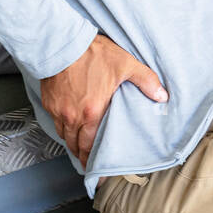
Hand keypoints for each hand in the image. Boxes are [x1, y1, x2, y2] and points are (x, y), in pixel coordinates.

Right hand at [40, 33, 167, 167]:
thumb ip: (146, 81)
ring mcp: (59, 110)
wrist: (61, 42)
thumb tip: (162, 96)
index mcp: (92, 113)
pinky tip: (67, 128)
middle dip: (82, 156)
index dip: (93, 160)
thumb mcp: (125, 64)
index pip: (91, 145)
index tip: (97, 170)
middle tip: (88, 164)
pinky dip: (62, 128)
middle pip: (76, 145)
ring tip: (78, 148)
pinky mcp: (49, 102)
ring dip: (72, 143)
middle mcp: (73, 116)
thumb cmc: (92, 53)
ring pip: (64, 135)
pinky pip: (55, 122)